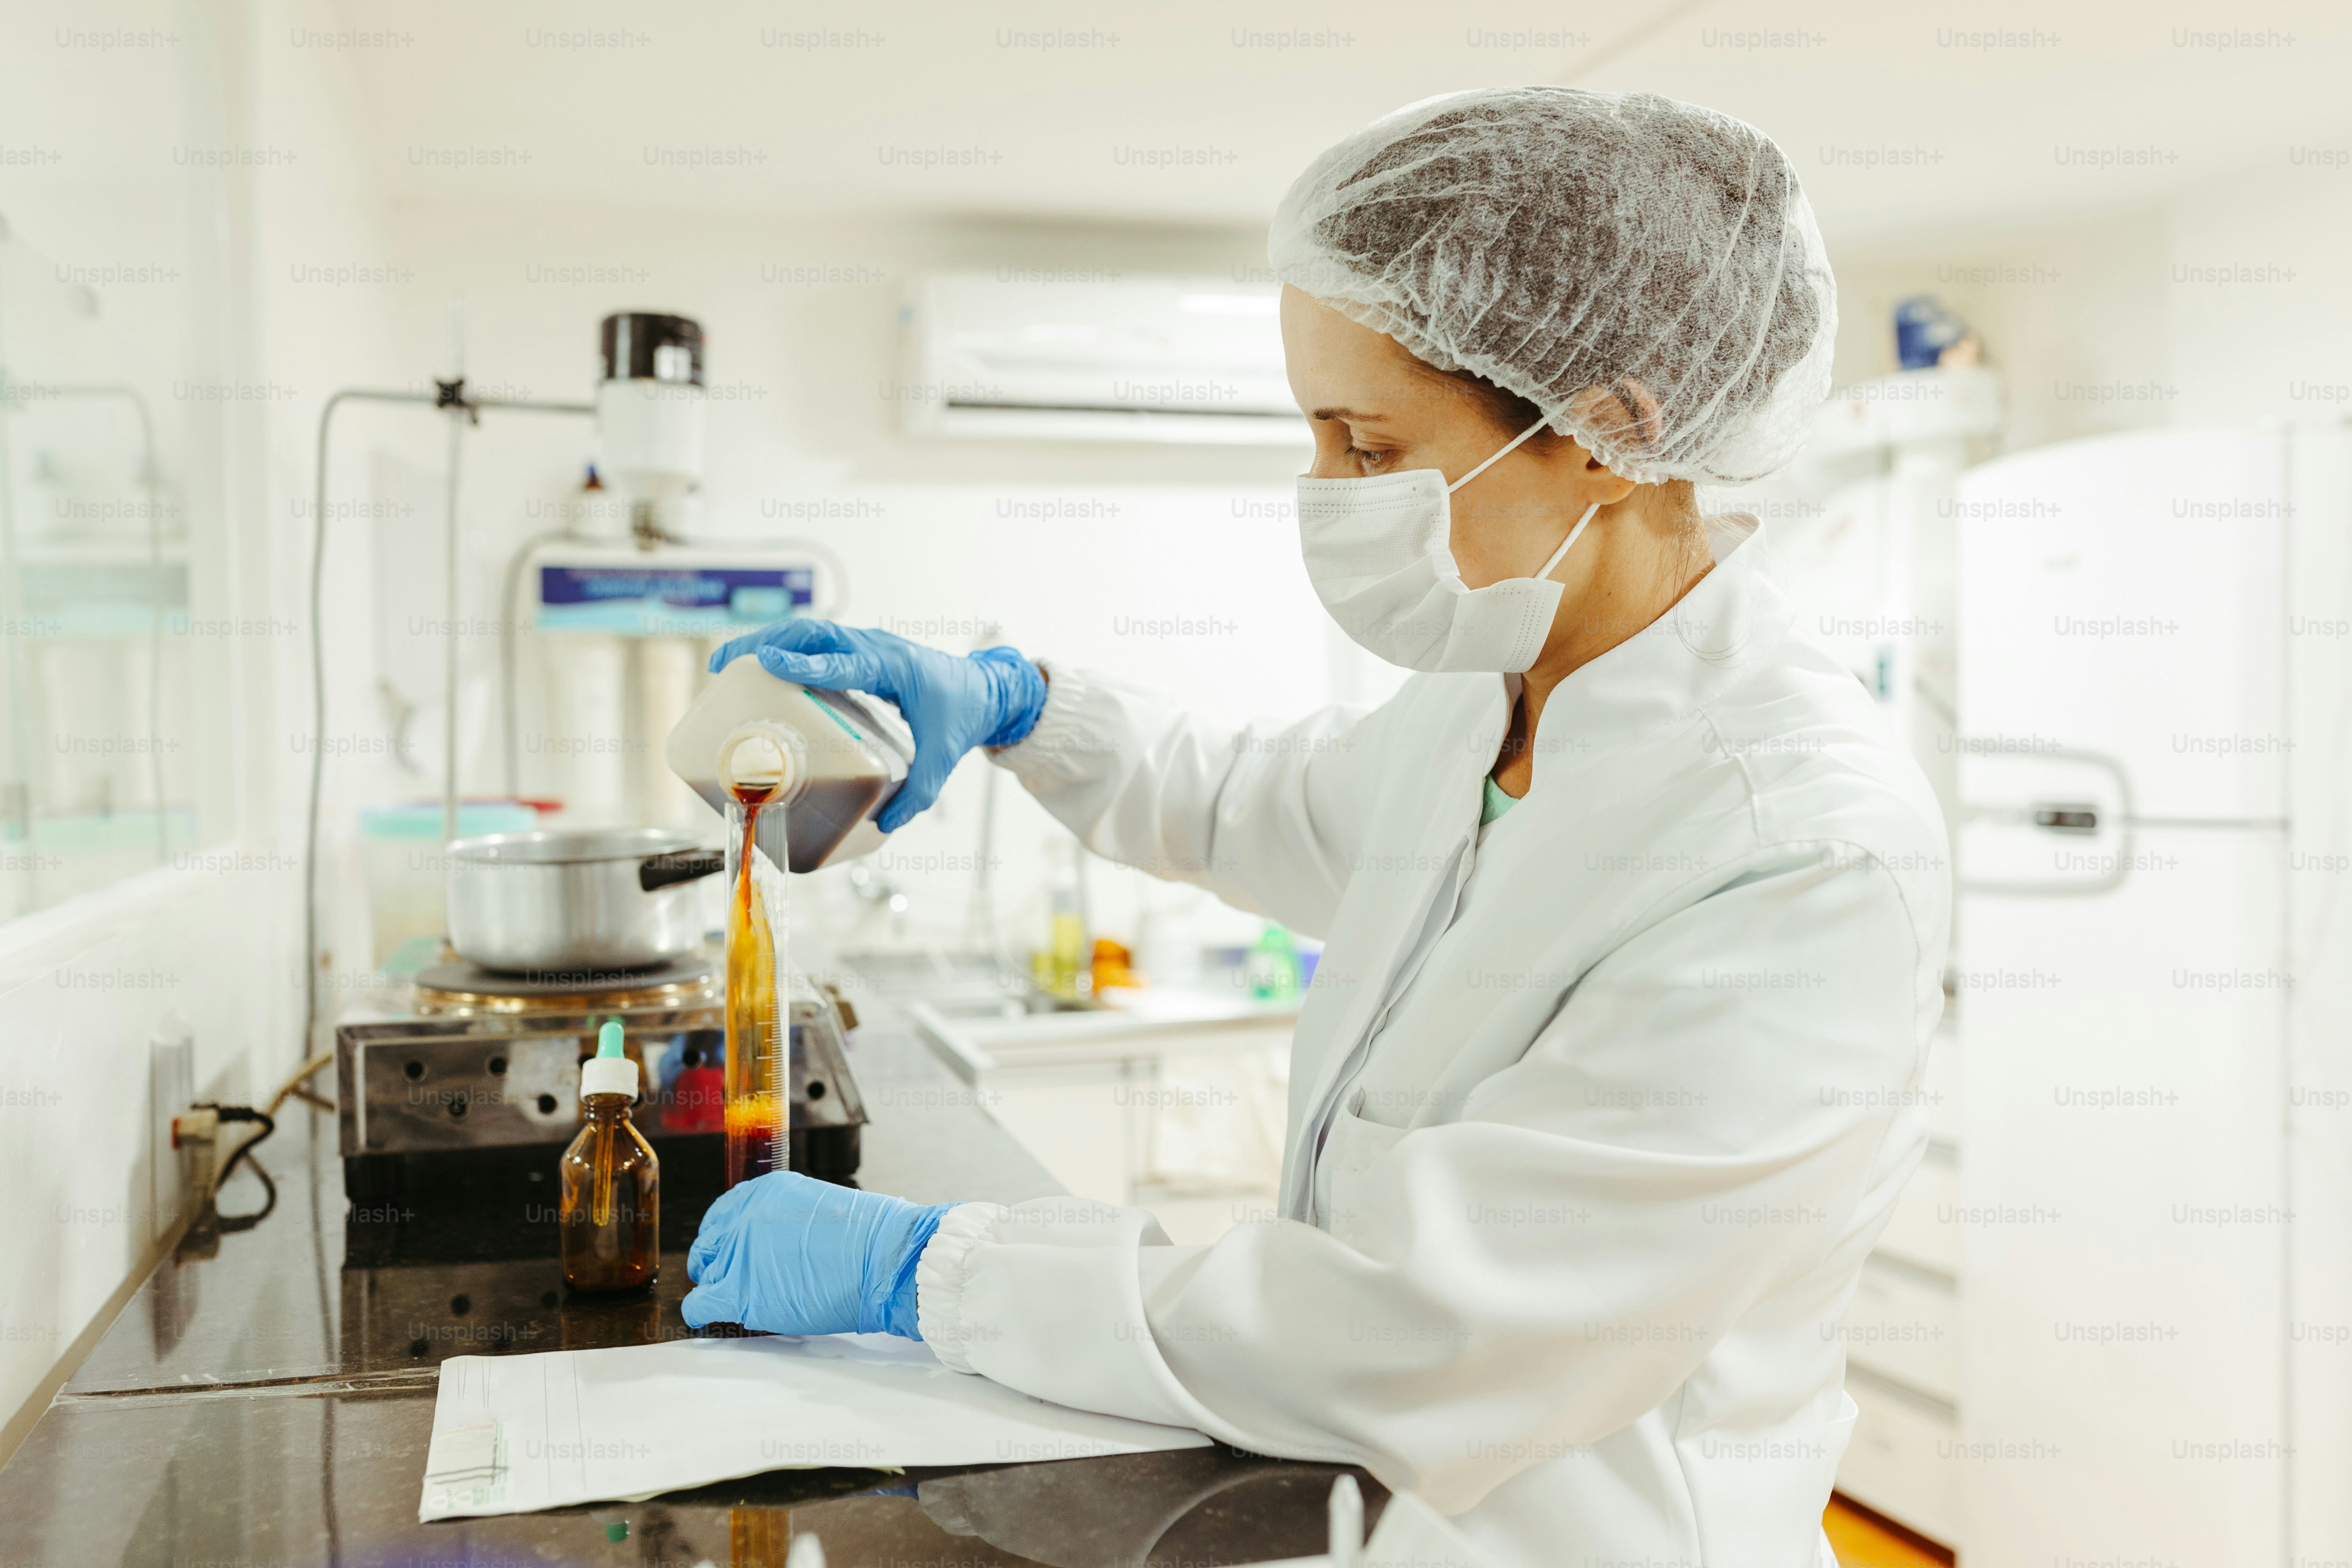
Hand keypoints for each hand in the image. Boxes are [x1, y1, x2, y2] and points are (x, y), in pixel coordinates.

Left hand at [682, 1171, 953, 1338]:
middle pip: (709, 1244)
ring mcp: (738, 1255)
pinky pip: (700, 1304)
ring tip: (728, 1297)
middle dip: (714, 1261)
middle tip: (728, 1275)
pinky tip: (710, 1317)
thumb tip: (774, 1241)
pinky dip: (700, 1312)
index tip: (728, 1248)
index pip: (721, 1214)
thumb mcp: (815, 1207)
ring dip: (714, 1286)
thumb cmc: (865, 1237)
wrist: (880, 1259)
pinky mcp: (740, 1293)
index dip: (723, 1237)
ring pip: (704, 1273)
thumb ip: (783, 1219)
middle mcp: (743, 1218)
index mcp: (762, 1193)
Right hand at [708, 620, 1044, 831]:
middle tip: (728, 666)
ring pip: (811, 633)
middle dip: (767, 644)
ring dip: (770, 642)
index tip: (770, 663)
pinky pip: (818, 642)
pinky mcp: (861, 650)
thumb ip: (919, 794)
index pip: (845, 663)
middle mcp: (877, 648)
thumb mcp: (943, 758)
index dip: (808, 665)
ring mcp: (867, 644)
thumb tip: (884, 823)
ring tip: (730, 664)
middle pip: (814, 635)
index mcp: (895, 668)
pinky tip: (762, 668)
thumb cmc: (963, 715)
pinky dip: (787, 649)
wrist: (985, 688)